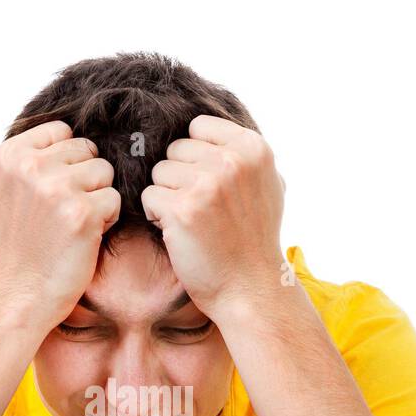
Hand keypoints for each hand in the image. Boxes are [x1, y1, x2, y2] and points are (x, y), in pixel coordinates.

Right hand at [0, 120, 120, 324]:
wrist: (18, 293)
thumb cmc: (12, 247)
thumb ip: (24, 161)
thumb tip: (59, 133)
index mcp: (9, 156)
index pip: (61, 131)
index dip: (68, 161)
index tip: (55, 190)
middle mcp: (31, 167)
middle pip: (87, 150)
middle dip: (85, 178)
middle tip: (66, 211)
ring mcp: (57, 188)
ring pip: (104, 172)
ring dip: (98, 197)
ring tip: (75, 223)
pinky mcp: (83, 213)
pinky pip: (114, 200)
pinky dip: (107, 220)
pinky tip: (85, 237)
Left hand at [141, 115, 286, 317]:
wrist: (250, 287)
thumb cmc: (253, 239)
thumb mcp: (267, 184)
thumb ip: (241, 154)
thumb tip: (202, 128)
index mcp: (253, 148)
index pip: (198, 127)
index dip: (195, 157)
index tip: (209, 185)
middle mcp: (231, 161)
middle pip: (175, 149)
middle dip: (179, 178)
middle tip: (200, 209)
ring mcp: (206, 184)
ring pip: (159, 172)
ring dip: (166, 197)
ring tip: (191, 222)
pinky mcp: (182, 209)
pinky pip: (148, 197)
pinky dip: (156, 216)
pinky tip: (178, 233)